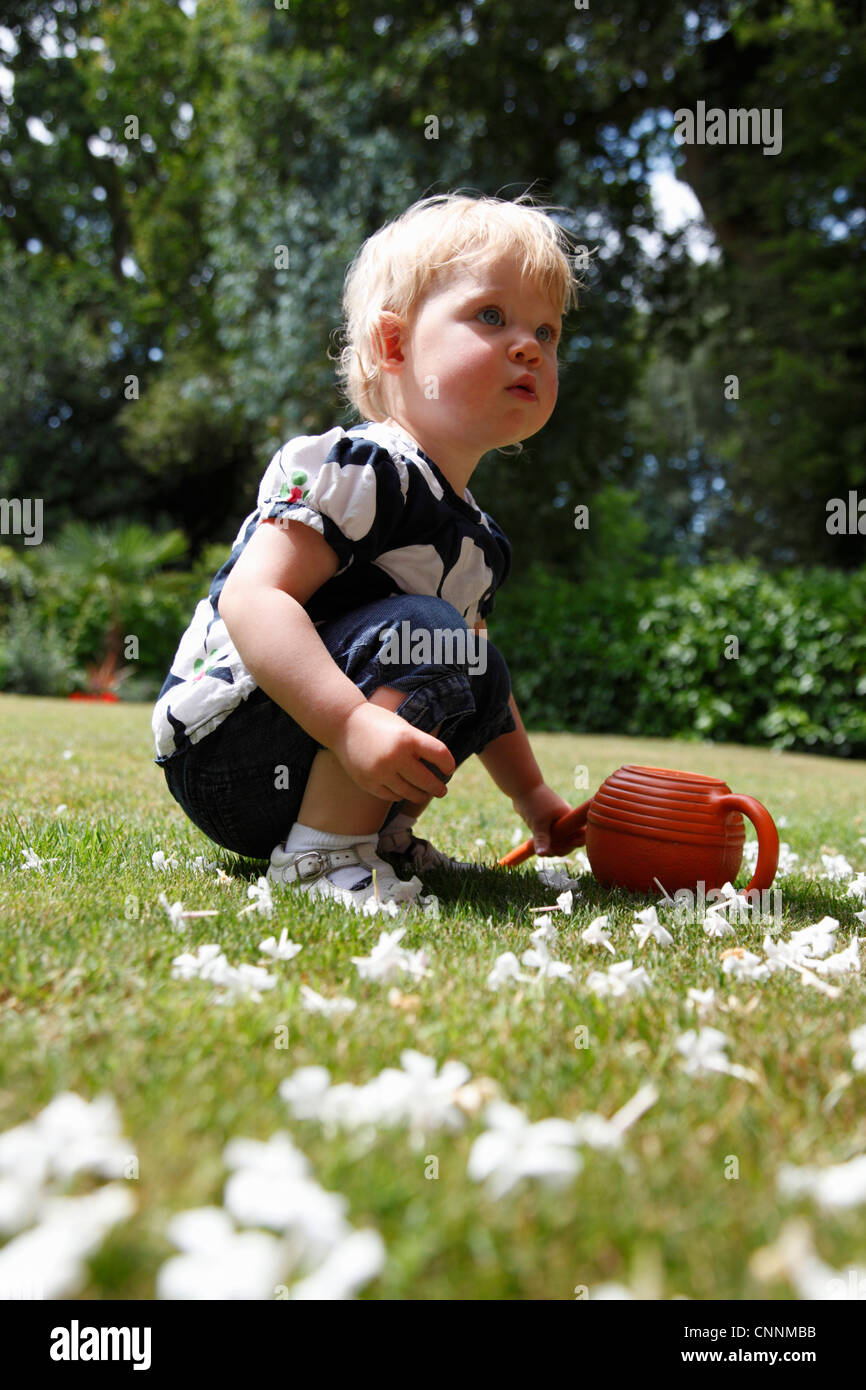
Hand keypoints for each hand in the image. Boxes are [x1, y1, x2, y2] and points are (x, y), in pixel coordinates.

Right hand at [333, 702, 455, 802]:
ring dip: (420, 795)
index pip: (440, 755)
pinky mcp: (368, 782)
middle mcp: (395, 756)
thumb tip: (439, 768)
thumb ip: (419, 746)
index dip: (448, 764)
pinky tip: (404, 792)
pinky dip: (400, 795)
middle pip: (427, 780)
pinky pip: (391, 795)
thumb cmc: (378, 723)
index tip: (449, 769)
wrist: (343, 724)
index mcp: (408, 738)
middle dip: (438, 788)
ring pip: (410, 792)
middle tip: (442, 791)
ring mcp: (381, 772)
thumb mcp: (403, 727)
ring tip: (425, 794)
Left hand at [512, 782, 572, 856]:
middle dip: (561, 848)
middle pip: (569, 839)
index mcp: (569, 817)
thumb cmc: (533, 802)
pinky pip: (550, 835)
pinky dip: (546, 841)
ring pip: (559, 839)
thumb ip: (542, 839)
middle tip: (549, 852)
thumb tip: (542, 854)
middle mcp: (565, 818)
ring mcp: (557, 820)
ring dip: (553, 846)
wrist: (521, 787)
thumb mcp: (538, 823)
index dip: (573, 844)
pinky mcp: (548, 821)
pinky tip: (539, 846)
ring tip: (543, 851)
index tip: (562, 849)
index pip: (579, 834)